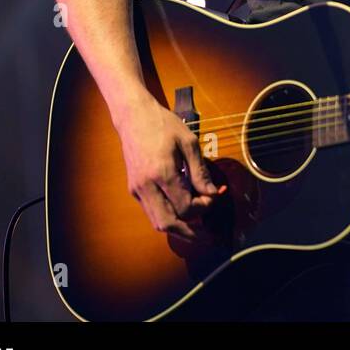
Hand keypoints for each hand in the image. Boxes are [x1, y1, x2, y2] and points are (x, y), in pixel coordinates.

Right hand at [112, 92, 222, 240]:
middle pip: (167, 224)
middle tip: (207, 232)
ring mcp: (136, 190)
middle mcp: (146, 186)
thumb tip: (212, 193)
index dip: (204, 207)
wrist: (134, 117)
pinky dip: (168, 215)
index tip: (215, 195)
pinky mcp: (133, 189)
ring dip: (178, 226)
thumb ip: (200, 171)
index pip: (185, 207)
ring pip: (157, 222)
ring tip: (197, 223)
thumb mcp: (189, 142)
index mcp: (162, 173)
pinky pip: (152, 211)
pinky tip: (182, 207)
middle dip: (189, 231)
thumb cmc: (164, 125)